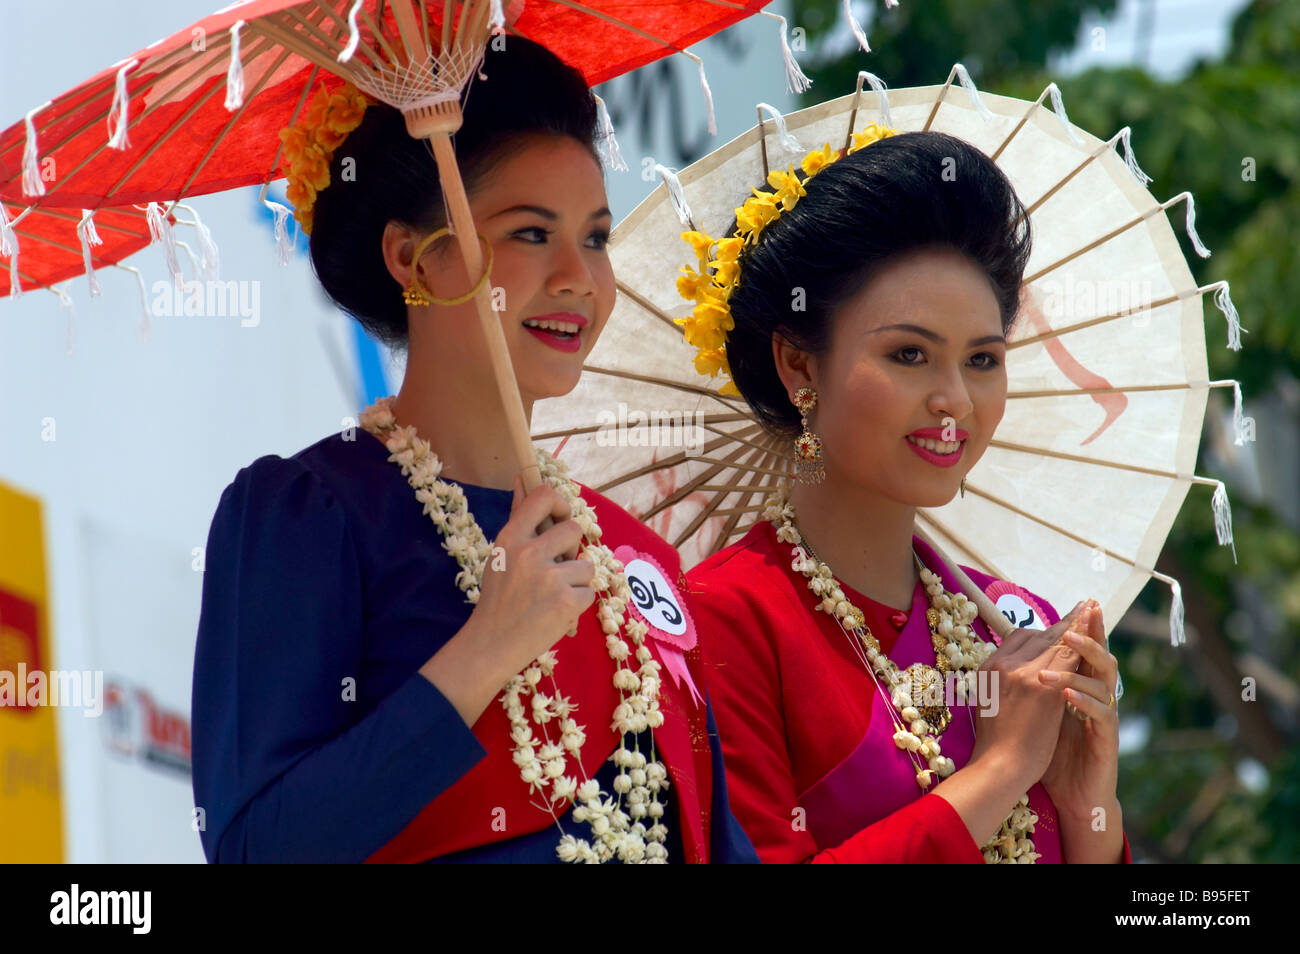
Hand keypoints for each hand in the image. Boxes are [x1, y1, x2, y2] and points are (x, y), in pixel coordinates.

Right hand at [471, 476, 597, 672]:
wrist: (491, 644)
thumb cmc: (498, 598)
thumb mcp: (501, 554)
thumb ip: (519, 518)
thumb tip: (523, 479)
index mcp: (510, 538)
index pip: (544, 496)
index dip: (560, 504)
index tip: (559, 520)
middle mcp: (529, 553)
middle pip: (574, 529)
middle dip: (571, 549)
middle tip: (555, 568)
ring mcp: (549, 578)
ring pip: (587, 566)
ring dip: (576, 581)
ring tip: (552, 595)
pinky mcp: (567, 602)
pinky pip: (589, 592)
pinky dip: (577, 604)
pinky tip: (555, 612)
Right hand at [967, 601, 1087, 791]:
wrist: (998, 766)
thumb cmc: (996, 742)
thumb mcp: (991, 702)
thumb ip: (1005, 683)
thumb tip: (1020, 673)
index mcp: (989, 667)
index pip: (1020, 638)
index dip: (1045, 630)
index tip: (1063, 624)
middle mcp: (1003, 664)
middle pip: (1039, 635)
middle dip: (1065, 621)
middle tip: (1084, 605)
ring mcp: (1021, 673)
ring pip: (1055, 641)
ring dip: (1077, 624)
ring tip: (1093, 609)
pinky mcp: (1042, 687)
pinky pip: (1067, 657)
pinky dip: (1082, 642)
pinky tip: (1095, 633)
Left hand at [1036, 600, 1119, 817]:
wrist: (1070, 792)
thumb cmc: (1051, 750)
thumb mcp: (1038, 708)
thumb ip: (1036, 679)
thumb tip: (1015, 649)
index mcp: (1080, 686)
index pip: (1083, 650)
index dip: (1084, 626)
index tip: (1082, 602)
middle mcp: (1096, 696)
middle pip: (1099, 656)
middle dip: (1091, 632)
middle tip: (1084, 610)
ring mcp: (1103, 716)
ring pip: (1103, 680)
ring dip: (1081, 662)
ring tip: (1067, 646)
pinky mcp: (1106, 738)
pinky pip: (1100, 714)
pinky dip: (1084, 700)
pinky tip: (1068, 694)